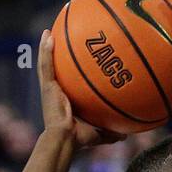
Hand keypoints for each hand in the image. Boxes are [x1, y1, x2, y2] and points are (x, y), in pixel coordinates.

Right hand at [37, 28, 125, 147]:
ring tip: (48, 32)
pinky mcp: (47, 87)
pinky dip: (45, 50)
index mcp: (66, 100)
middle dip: (56, 55)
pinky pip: (46, 64)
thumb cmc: (80, 139)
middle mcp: (56, 92)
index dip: (70, 72)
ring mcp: (50, 88)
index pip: (68, 83)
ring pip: (47, 63)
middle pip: (56, 70)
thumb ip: (111, 131)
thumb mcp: (99, 133)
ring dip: (46, 47)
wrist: (65, 139)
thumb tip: (126, 134)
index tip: (75, 61)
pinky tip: (48, 35)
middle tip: (58, 39)